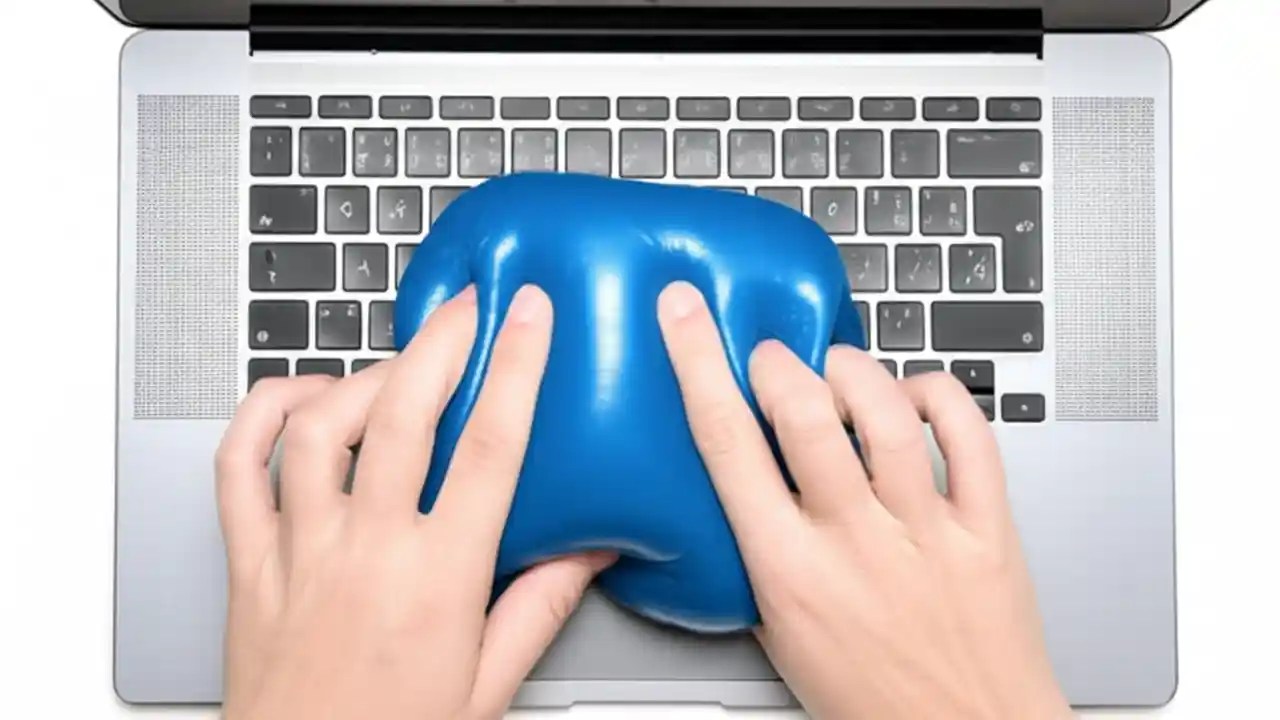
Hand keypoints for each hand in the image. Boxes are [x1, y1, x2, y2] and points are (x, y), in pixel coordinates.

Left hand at [215, 285, 613, 719]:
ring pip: (318, 428)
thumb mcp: (490, 684)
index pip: (489, 448)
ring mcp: (300, 550)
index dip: (515, 368)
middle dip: (442, 341)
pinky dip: (263, 415)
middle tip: (468, 303)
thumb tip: (590, 551)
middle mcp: (366, 551)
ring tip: (396, 362)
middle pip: (403, 414)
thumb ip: (541, 606)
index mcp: (438, 579)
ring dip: (359, 376)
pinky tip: (299, 397)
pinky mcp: (248, 562)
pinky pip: (237, 467)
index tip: (529, 314)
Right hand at [657, 282, 1071, 719]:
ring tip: (838, 369)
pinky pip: (969, 435)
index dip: (697, 364)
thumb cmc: (872, 699)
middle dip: (778, 362)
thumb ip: (756, 560)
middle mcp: (854, 541)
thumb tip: (738, 490)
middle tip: (771, 356)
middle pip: (805, 413)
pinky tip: (914, 395)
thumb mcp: (779, 638)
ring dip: (853, 370)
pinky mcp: (987, 526)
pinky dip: (938, 395)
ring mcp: (925, 530)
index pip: (727, 444)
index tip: (684, 313)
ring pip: (885, 413)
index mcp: (788, 570)